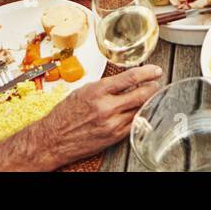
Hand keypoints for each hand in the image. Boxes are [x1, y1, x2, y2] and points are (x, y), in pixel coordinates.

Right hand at [28, 66, 163, 168]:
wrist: (54, 139)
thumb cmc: (66, 113)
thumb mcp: (85, 90)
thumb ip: (107, 86)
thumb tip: (127, 80)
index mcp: (98, 91)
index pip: (131, 78)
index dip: (148, 72)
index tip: (156, 70)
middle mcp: (107, 107)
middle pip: (141, 94)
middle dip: (152, 87)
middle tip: (156, 83)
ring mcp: (112, 124)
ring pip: (139, 109)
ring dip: (147, 102)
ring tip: (149, 96)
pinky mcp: (114, 137)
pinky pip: (134, 124)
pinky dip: (139, 115)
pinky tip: (140, 110)